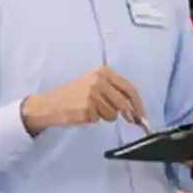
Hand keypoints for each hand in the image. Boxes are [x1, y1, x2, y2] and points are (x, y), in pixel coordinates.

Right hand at [21, 66, 145, 134]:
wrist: (50, 103)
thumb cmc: (74, 95)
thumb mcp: (94, 83)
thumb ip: (114, 91)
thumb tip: (134, 109)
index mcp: (103, 71)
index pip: (128, 88)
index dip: (138, 104)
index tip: (142, 115)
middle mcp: (99, 80)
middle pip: (123, 102)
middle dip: (129, 114)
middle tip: (131, 121)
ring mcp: (92, 94)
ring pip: (112, 113)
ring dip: (106, 116)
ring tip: (92, 110)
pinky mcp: (86, 108)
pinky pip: (99, 119)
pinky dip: (94, 119)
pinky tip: (84, 113)